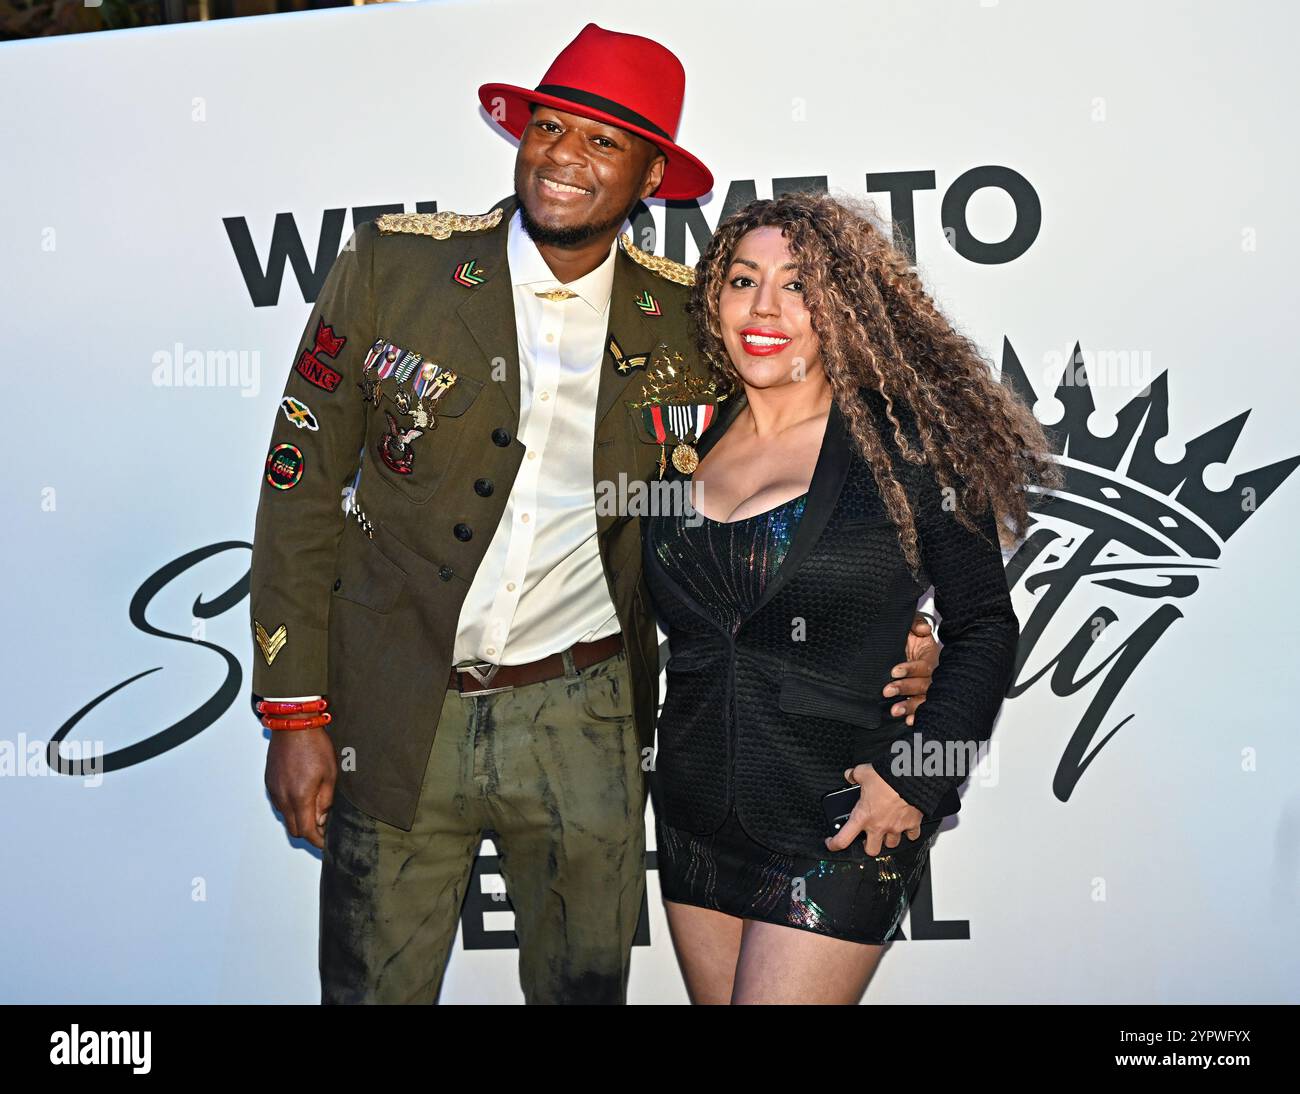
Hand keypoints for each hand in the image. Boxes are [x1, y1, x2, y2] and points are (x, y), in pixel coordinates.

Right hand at [265, 727, 337, 850]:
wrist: (293, 725)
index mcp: (299, 797)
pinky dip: (290, 807)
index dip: (317, 840)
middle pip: (293, 829)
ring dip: (299, 818)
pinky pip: (279, 803)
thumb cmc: (314, 746)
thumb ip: (325, 801)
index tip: (325, 842)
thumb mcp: (330, 775)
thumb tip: (321, 819)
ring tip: (315, 809)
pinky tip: (303, 796)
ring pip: (285, 817)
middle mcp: (282, 797)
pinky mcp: (269, 783)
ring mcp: (273, 790)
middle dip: (308, 832)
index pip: (306, 831)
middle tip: (323, 827)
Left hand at [824, 763, 924, 855]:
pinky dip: (909, 832)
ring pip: (891, 844)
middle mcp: (879, 826)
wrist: (910, 777)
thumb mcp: (864, 772)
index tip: (832, 843)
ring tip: (886, 831)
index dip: (834, 844)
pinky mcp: (912, 824)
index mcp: (863, 816)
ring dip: (888, 839)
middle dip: (869, 847)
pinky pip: (912, 835)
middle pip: (871, 851)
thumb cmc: (887, 777)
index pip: (843, 839)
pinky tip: (907, 827)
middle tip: (867, 839)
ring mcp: (896, 827)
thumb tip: (850, 775)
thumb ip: (854, 775)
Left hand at [883, 614, 938, 724]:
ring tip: (894, 711)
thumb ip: (916, 624)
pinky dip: (917, 716)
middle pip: (922, 685)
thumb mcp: (913, 628)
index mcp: (930, 658)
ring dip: (909, 706)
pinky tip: (909, 721)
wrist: (911, 648)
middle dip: (904, 688)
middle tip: (886, 691)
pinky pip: (924, 710)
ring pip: (923, 700)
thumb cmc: (912, 639)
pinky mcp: (922, 699)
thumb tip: (922, 630)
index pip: (923, 666)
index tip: (894, 671)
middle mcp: (931, 676)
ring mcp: (928, 689)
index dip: (909, 669)